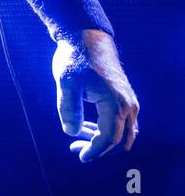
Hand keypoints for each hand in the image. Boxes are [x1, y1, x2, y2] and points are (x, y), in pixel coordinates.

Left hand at [53, 30, 139, 161]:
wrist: (87, 39)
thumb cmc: (75, 60)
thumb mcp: (66, 84)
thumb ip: (68, 109)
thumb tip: (71, 133)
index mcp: (115, 104)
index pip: (109, 139)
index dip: (94, 151)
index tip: (80, 156)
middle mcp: (128, 106)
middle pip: (121, 140)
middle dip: (99, 149)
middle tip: (75, 148)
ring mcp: (129, 102)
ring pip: (124, 133)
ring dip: (105, 141)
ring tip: (79, 138)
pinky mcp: (125, 98)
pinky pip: (123, 123)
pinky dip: (109, 130)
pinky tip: (88, 127)